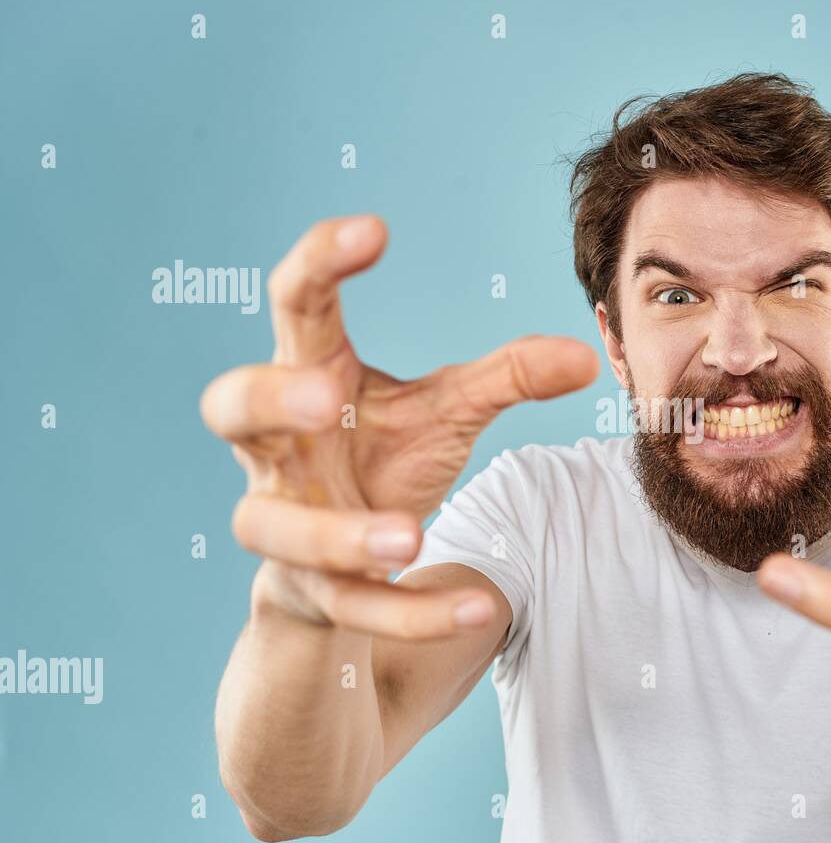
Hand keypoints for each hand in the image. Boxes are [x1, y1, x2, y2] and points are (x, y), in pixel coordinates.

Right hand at [201, 215, 598, 638]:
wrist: (344, 564)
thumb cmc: (382, 459)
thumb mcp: (444, 411)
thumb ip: (505, 378)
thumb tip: (585, 355)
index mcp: (310, 376)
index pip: (296, 307)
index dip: (318, 263)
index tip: (373, 230)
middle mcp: (277, 447)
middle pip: (231, 407)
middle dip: (267, 396)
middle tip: (322, 396)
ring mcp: (282, 521)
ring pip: (270, 525)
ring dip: (336, 532)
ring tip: (409, 536)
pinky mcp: (309, 590)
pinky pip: (349, 604)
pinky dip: (413, 612)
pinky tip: (483, 608)